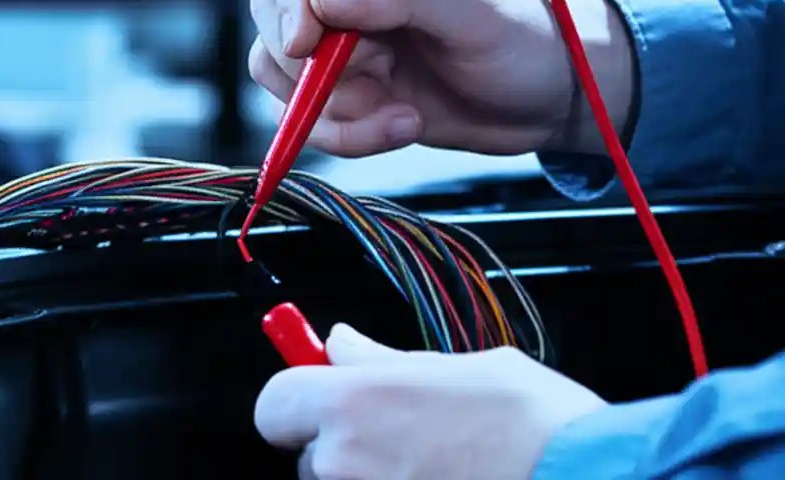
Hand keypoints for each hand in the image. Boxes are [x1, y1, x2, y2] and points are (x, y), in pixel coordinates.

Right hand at [248, 0, 636, 156]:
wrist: (549, 100)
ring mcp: (336, 25)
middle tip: (366, 76)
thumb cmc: (532, 35)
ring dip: (329, 100)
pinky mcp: (336, 78)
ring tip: (398, 110)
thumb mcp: (479, 9)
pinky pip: (297, 107)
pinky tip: (400, 125)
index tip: (307, 35)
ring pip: (274, 59)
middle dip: (307, 53)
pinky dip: (341, 130)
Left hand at [254, 324, 606, 479]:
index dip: (297, 402)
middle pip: (310, 458)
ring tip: (439, 470)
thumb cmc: (537, 428)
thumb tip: (341, 343)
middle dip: (346, 449)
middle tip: (406, 441)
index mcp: (354, 403)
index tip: (323, 397)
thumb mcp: (461, 367)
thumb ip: (386, 362)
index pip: (273, 405)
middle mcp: (344, 463)